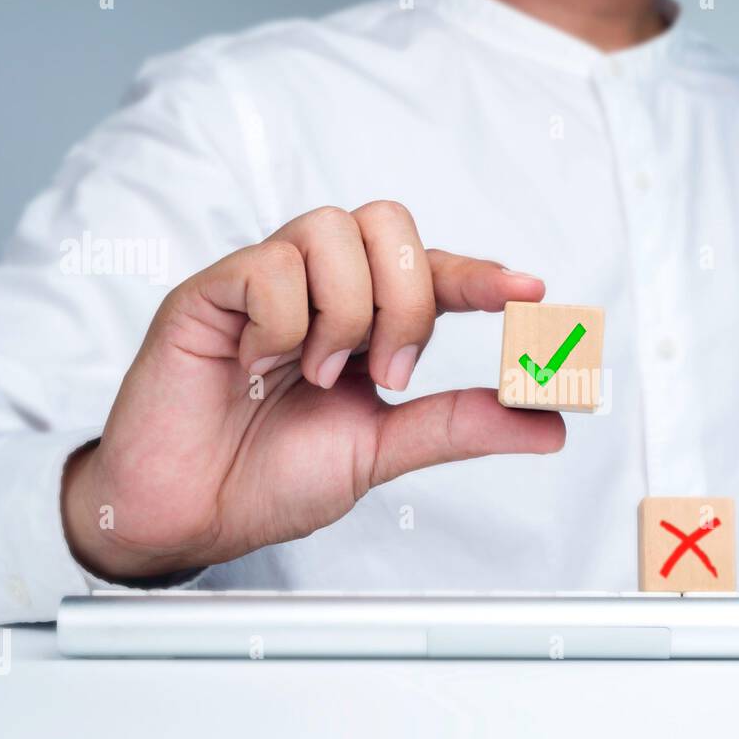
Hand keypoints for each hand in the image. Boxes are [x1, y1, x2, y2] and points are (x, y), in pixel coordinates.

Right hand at [61, 203, 563, 579]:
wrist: (189, 513)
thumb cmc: (269, 477)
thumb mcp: (383, 451)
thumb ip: (460, 425)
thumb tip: (549, 421)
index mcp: (365, 323)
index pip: (432, 273)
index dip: (481, 275)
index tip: (530, 291)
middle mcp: (319, 291)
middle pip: (387, 224)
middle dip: (406, 299)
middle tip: (388, 372)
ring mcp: (264, 284)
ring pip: (331, 230)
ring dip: (343, 312)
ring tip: (317, 373)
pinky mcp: (210, 291)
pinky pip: (269, 265)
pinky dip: (283, 321)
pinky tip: (263, 363)